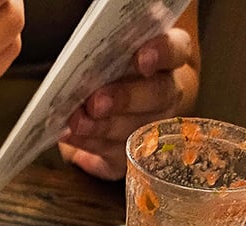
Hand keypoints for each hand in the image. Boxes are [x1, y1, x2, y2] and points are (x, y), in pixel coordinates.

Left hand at [58, 21, 199, 179]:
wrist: (120, 109)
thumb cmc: (115, 71)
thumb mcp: (113, 56)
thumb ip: (107, 52)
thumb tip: (80, 58)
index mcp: (168, 59)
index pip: (175, 50)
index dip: (162, 53)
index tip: (142, 59)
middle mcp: (167, 94)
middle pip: (156, 95)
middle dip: (125, 99)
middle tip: (96, 102)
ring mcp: (154, 128)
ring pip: (134, 129)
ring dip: (102, 127)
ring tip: (77, 122)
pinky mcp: (133, 156)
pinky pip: (113, 152)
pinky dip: (88, 143)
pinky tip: (69, 135)